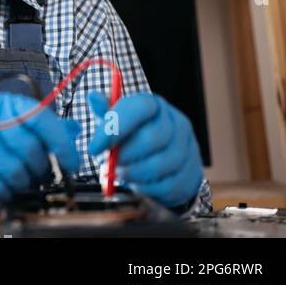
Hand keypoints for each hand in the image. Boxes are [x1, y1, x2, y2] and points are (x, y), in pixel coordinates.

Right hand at [0, 91, 81, 200]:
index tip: (72, 162)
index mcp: (1, 104)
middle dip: (38, 167)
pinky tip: (2, 188)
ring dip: (21, 181)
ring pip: (11, 168)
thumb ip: (40, 127)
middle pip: (26, 146)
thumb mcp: (6, 124)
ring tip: (18, 181)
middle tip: (38, 174)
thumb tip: (72, 130)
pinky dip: (3, 191)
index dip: (61, 142)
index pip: (39, 118)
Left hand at [86, 92, 203, 208]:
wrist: (166, 164)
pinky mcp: (192, 172)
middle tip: (108, 165)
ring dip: (133, 173)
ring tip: (119, 174)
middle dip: (124, 155)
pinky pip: (167, 184)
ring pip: (160, 164)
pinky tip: (135, 184)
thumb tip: (93, 96)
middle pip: (152, 138)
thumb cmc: (135, 139)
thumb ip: (106, 113)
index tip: (95, 147)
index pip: (140, 107)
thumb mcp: (117, 123)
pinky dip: (146, 187)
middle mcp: (176, 122)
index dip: (116, 127)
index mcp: (154, 105)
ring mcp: (188, 147)